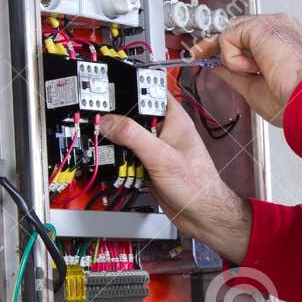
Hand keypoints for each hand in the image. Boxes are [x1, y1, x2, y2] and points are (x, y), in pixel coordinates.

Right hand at [97, 99, 251, 263]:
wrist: (201, 215)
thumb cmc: (197, 185)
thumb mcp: (161, 156)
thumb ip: (134, 136)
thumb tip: (109, 122)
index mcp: (174, 118)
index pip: (150, 90)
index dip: (130, 86)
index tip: (108, 88)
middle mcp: (165, 130)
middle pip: (132, 114)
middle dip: (116, 120)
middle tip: (99, 123)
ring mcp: (156, 148)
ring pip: (127, 137)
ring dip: (116, 144)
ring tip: (107, 148)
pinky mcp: (148, 164)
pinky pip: (127, 157)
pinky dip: (119, 161)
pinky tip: (116, 166)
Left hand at [192, 13, 301, 126]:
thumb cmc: (292, 98)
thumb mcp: (253, 85)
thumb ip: (234, 72)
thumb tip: (215, 65)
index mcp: (282, 41)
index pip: (247, 35)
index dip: (226, 45)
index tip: (206, 54)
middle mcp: (279, 27)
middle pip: (235, 27)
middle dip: (214, 43)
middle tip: (197, 53)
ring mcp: (271, 23)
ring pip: (231, 33)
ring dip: (233, 59)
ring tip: (256, 73)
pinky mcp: (260, 26)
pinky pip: (228, 39)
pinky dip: (234, 60)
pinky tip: (256, 68)